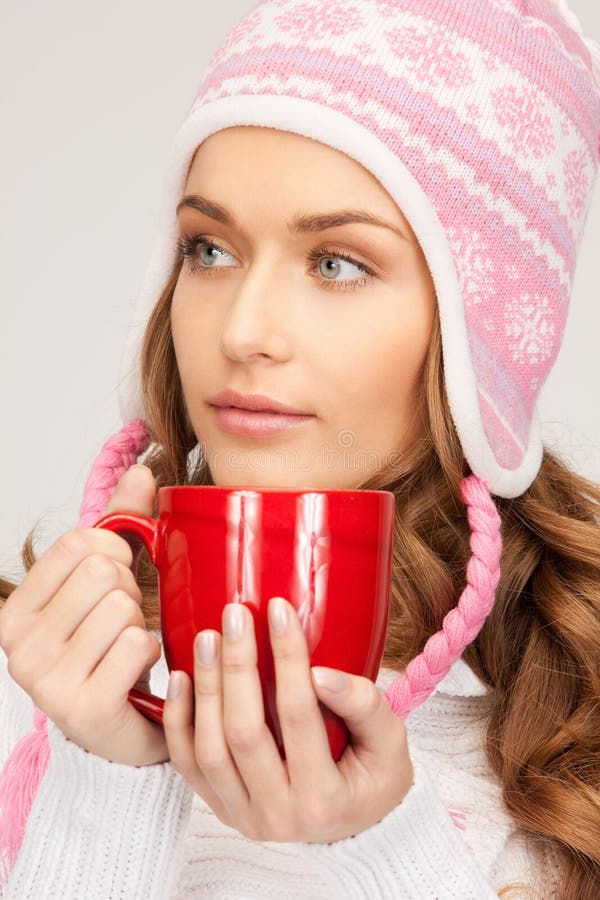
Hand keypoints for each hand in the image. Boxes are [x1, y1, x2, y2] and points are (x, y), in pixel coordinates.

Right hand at [0, 464, 168, 765]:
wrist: (124, 727)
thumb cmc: (111, 649)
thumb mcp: (108, 581)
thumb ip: (122, 524)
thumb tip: (143, 472)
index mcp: (15, 610)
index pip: (79, 542)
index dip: (116, 551)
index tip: (117, 577)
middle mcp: (17, 646)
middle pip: (103, 572)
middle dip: (131, 589)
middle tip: (125, 620)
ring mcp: (45, 682)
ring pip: (123, 607)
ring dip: (142, 622)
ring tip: (129, 646)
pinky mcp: (82, 709)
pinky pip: (136, 645)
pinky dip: (149, 652)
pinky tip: (138, 670)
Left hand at [162, 597, 413, 842]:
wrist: (356, 828)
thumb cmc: (375, 775)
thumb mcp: (390, 742)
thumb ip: (363, 706)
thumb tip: (320, 673)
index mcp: (324, 800)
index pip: (299, 717)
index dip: (288, 659)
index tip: (279, 610)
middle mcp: (278, 815)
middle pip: (244, 732)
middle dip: (237, 666)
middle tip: (235, 615)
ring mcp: (242, 816)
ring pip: (209, 749)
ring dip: (205, 687)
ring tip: (207, 637)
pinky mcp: (220, 809)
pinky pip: (187, 765)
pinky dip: (178, 720)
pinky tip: (180, 677)